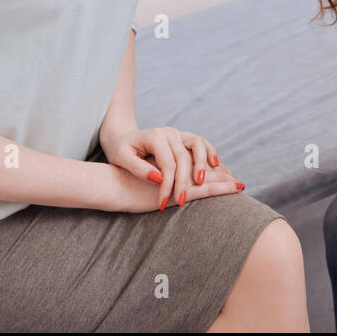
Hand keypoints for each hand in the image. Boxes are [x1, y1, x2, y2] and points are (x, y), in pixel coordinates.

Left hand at [104, 126, 236, 211]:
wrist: (122, 138)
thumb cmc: (120, 150)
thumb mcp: (121, 158)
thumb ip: (139, 168)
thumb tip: (159, 178)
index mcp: (154, 136)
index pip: (167, 164)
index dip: (167, 185)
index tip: (162, 203)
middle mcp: (169, 132)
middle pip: (184, 157)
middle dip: (184, 181)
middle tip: (180, 201)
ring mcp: (178, 133)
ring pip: (198, 145)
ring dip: (203, 164)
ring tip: (201, 182)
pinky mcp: (183, 138)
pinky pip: (202, 143)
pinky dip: (210, 153)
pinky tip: (215, 165)